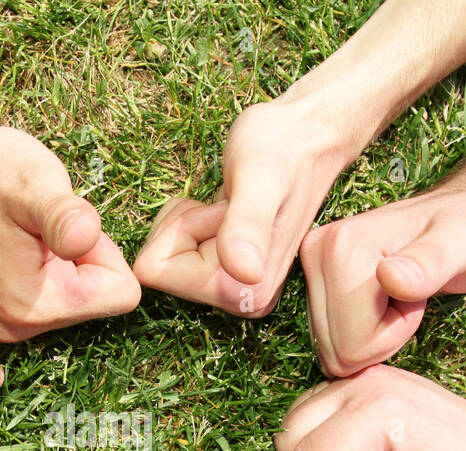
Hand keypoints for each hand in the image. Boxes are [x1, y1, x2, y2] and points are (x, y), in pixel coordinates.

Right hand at [0, 125, 140, 342]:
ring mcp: (8, 324)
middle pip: (100, 299)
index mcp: (31, 308)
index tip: (62, 226)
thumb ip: (64, 215)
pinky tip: (18, 242)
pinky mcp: (4, 314)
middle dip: (84, 258)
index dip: (102, 250)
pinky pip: (58, 295)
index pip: (120, 295)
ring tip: (27, 232)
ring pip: (81, 297)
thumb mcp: (32, 183)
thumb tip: (86, 236)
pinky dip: (50, 265)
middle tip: (41, 227)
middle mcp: (17, 329)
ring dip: (67, 260)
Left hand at [134, 100, 350, 316]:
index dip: (182, 228)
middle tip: (227, 204)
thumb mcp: (260, 179)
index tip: (224, 208)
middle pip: (160, 270)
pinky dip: (192, 222)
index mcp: (247, 290)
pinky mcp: (229, 274)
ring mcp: (237, 288)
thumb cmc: (283, 147)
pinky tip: (227, 210)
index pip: (158, 271)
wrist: (308, 135)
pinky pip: (174, 254)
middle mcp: (244, 299)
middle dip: (184, 226)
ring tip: (230, 204)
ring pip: (166, 260)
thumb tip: (246, 274)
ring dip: (189, 222)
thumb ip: (248, 225)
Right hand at [300, 182, 465, 375]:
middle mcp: (316, 251)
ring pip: (331, 345)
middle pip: (335, 348)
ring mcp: (313, 263)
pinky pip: (332, 336)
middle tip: (412, 297)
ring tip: (403, 295)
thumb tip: (389, 278)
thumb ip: (430, 263)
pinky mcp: (317, 274)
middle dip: (379, 336)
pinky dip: (363, 329)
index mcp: (341, 248)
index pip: (351, 344)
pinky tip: (387, 298)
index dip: (394, 334)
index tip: (418, 297)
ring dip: (373, 333)